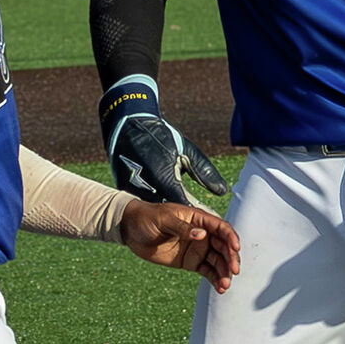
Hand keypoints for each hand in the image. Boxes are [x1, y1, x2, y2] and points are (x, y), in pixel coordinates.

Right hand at [98, 73, 227, 204]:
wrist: (129, 125)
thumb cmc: (161, 136)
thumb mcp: (186, 151)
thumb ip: (204, 173)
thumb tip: (221, 191)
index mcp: (165, 178)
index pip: (184, 205)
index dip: (194, 212)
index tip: (202, 219)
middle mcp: (148, 187)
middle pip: (167, 210)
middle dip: (177, 213)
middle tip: (187, 211)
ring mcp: (133, 188)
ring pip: (152, 206)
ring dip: (161, 208)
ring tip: (168, 202)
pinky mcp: (123, 186)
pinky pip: (139, 199)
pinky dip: (147, 199)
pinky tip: (153, 194)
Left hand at [118, 199, 239, 292]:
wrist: (131, 230)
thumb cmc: (147, 218)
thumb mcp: (163, 219)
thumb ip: (182, 227)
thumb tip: (202, 234)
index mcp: (198, 219)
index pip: (221, 228)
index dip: (230, 237)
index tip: (235, 249)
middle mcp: (202, 234)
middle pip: (223, 247)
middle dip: (231, 259)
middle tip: (233, 272)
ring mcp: (198, 249)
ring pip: (218, 261)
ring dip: (224, 273)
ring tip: (225, 285)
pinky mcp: (191, 263)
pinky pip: (208, 271)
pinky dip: (215, 279)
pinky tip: (220, 288)